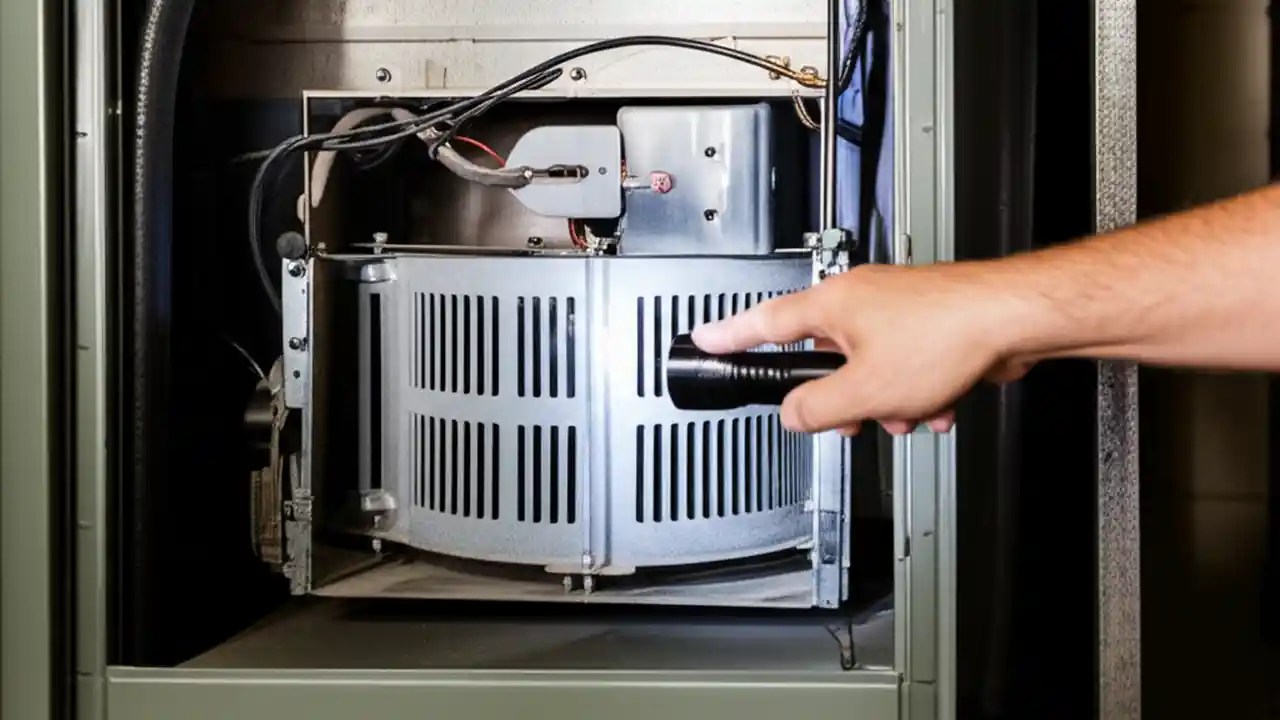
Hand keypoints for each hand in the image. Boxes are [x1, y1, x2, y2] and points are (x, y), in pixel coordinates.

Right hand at [690, 263, 1030, 434]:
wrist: (1012, 318)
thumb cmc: (947, 335)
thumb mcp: (864, 391)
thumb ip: (816, 408)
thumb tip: (795, 415)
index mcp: (831, 305)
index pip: (762, 323)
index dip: (729, 337)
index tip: (705, 340)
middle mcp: (860, 298)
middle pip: (824, 358)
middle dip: (843, 397)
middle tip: (853, 417)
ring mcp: (895, 307)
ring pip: (869, 366)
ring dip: (887, 400)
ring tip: (910, 413)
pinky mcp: (927, 321)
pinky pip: (905, 364)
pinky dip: (916, 390)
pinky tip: (938, 405)